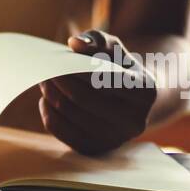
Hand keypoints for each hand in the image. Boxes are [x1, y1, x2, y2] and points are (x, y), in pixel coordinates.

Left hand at [38, 30, 156, 154]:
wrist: (131, 104)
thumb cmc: (120, 70)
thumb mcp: (115, 50)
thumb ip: (97, 41)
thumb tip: (74, 43)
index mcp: (145, 92)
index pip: (102, 80)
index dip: (75, 69)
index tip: (58, 59)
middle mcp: (134, 120)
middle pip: (82, 98)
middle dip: (59, 81)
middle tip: (45, 69)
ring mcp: (114, 139)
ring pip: (69, 114)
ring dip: (50, 95)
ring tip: (44, 81)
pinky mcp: (95, 149)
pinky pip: (61, 131)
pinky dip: (48, 113)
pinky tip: (47, 100)